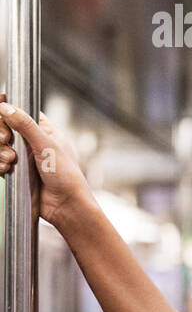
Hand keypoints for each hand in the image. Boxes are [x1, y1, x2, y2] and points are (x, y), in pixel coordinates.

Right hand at [0, 92, 95, 230]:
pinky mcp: (16, 172)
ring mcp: (24, 157)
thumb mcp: (46, 145)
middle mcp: (33, 142)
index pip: (21, 113)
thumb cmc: (66, 175)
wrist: (65, 205)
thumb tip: (6, 107)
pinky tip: (5, 170)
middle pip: (5, 129)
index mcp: (45, 130)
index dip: (9, 113)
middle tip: (6, 141)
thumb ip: (26, 125)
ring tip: (10, 161)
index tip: (3, 118)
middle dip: (1, 135)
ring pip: (0, 147)